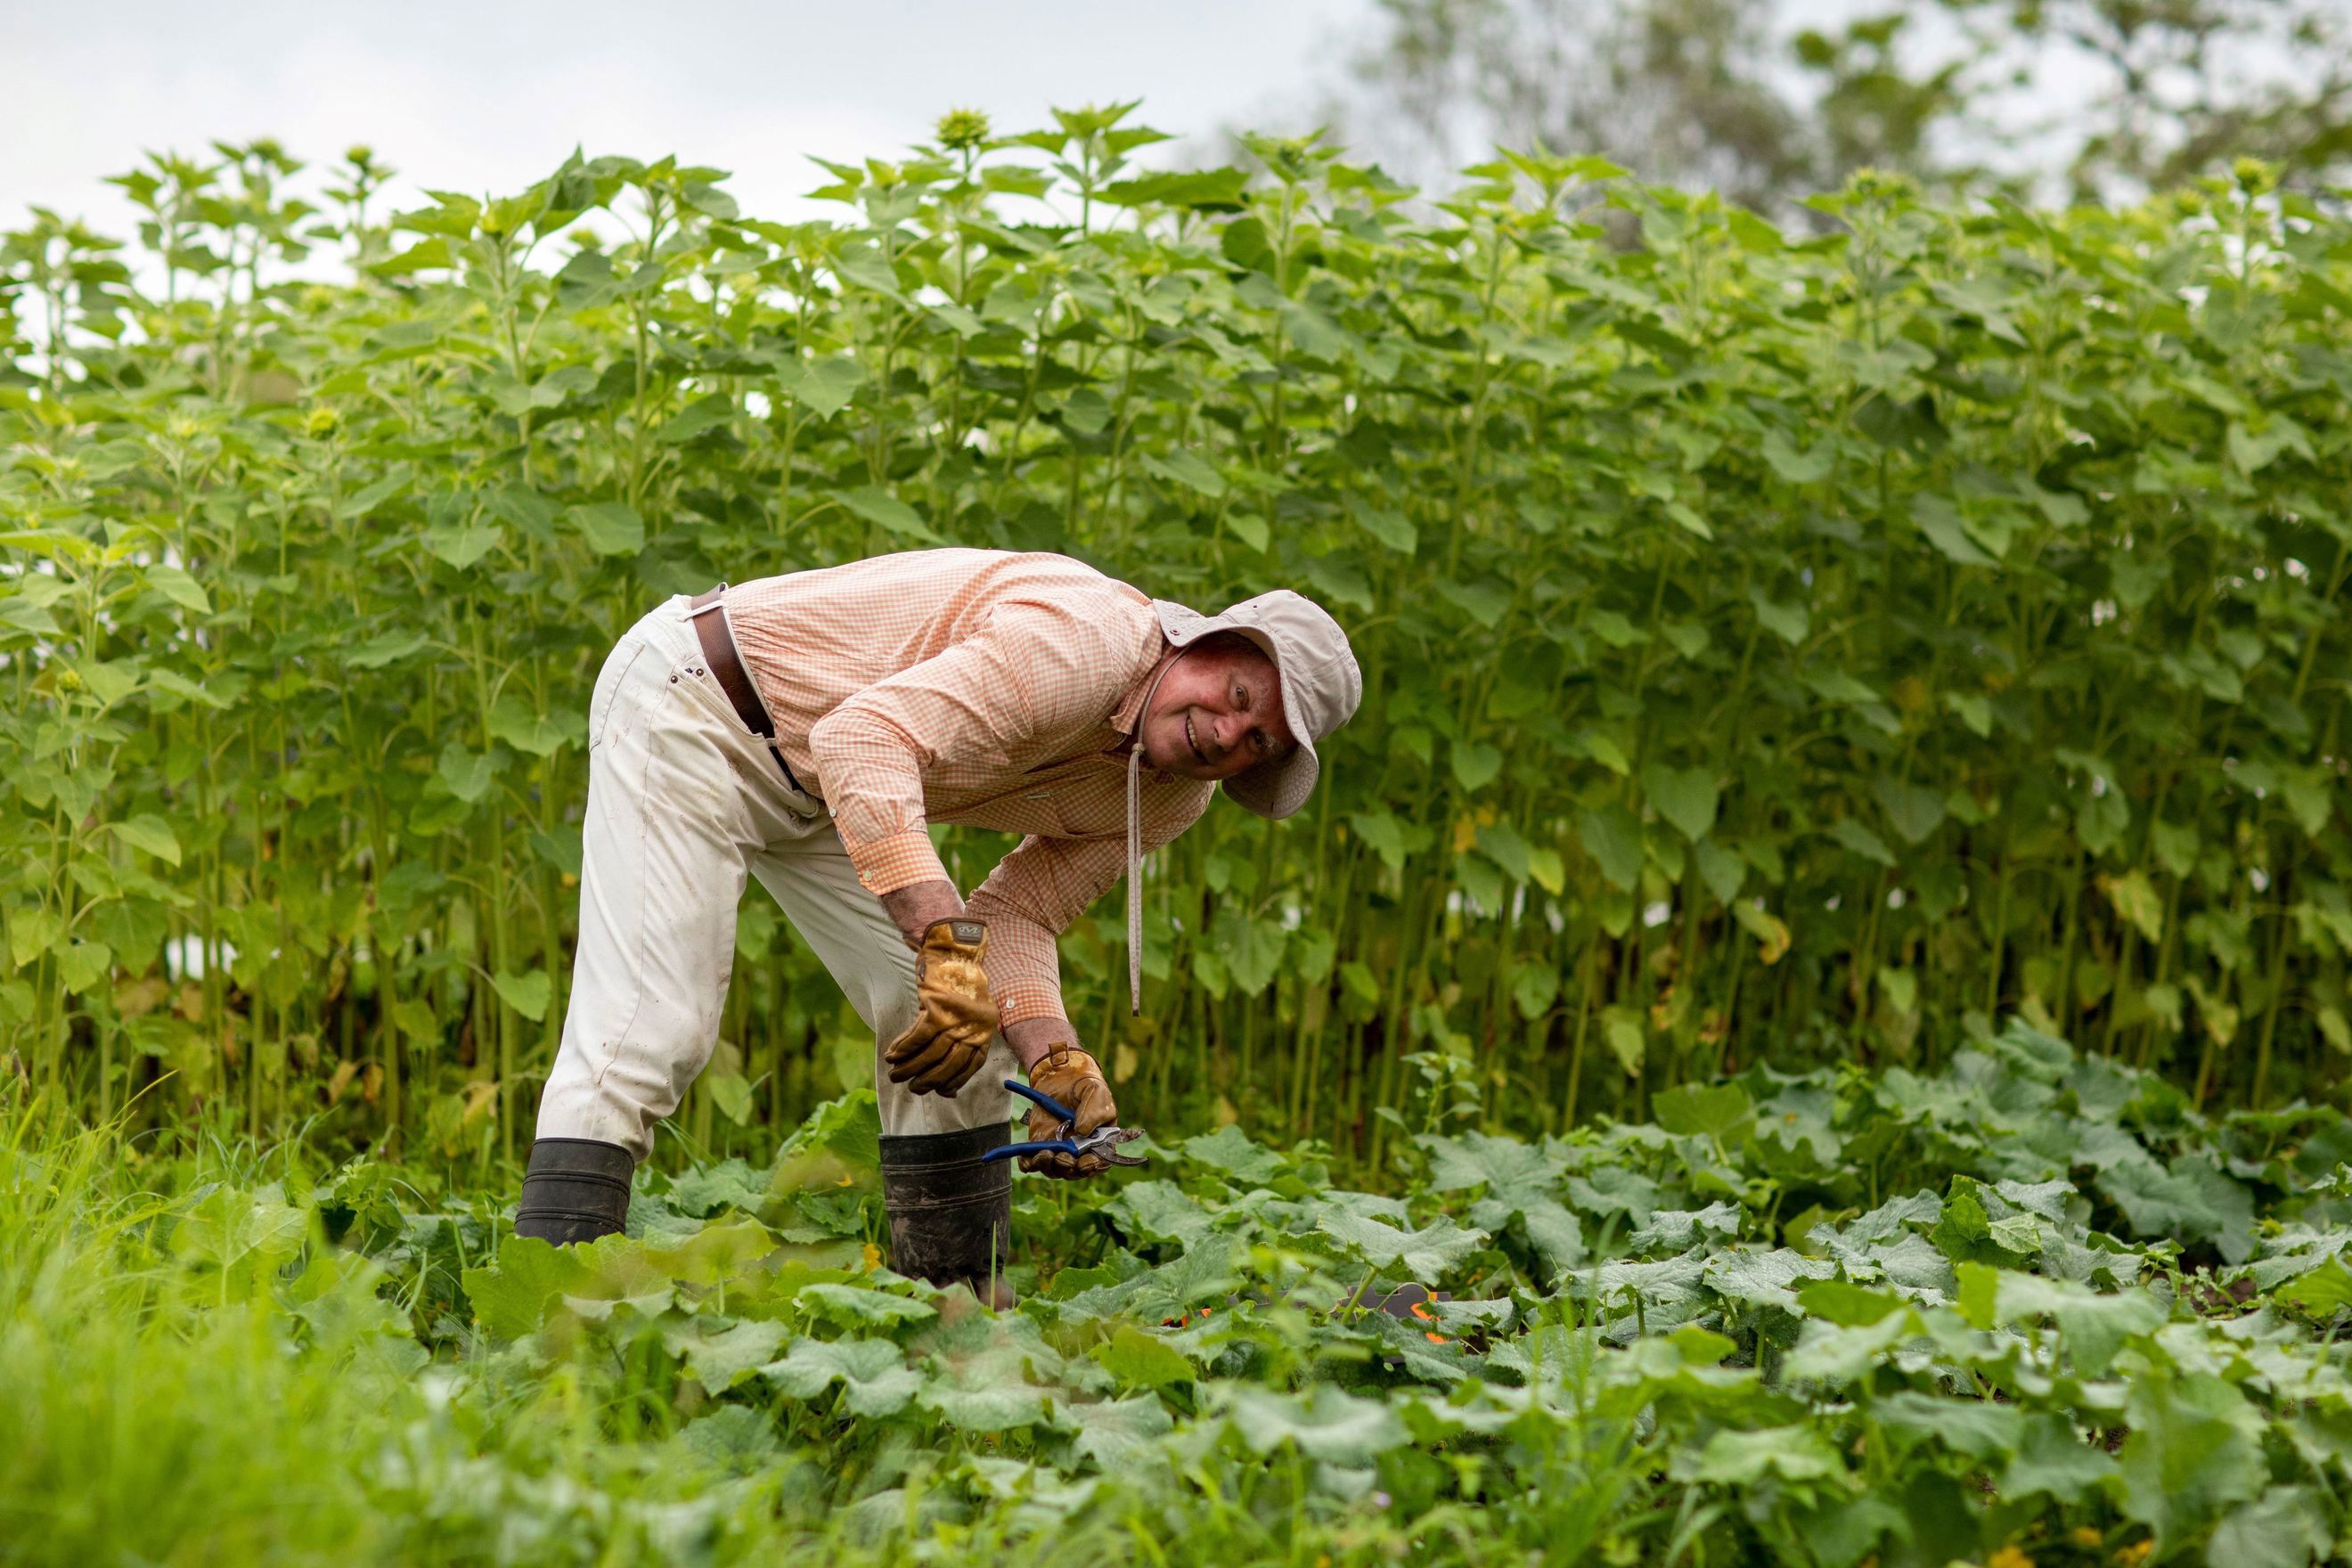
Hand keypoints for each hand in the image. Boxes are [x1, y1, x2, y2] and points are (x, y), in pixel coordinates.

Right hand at [882, 919, 998, 1095]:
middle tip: (912, 1088)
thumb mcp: (971, 1011)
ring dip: (910, 1067)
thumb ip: (964, 1036)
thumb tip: (952, 1070)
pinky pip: (917, 1036)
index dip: (955, 1081)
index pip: (971, 1065)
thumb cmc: (960, 982)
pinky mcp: (935, 1008)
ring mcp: (955, 1018)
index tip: (941, 1092)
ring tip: (895, 1075)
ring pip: (930, 1053)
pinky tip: (892, 1056)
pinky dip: (903, 1048)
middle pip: (949, 1063)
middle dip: (928, 1080)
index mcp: (985, 1029)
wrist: (956, 950)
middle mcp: (973, 1027)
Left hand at [1021, 1046, 1116, 1178]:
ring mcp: (1058, 1149)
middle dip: (1067, 1167)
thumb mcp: (1096, 1093)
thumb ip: (1093, 1111)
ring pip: (1053, 1169)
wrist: (1061, 1075)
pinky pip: (1032, 1163)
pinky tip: (1027, 1157)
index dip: (1092, 1167)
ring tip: (1044, 1153)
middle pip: (1074, 1171)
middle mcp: (1079, 1150)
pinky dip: (1028, 1164)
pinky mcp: (1040, 1144)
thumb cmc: (1085, 1085)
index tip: (1084, 1162)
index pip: (1099, 1163)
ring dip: (1048, 1166)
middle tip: (1061, 1157)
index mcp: (1099, 1142)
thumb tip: (1082, 1131)